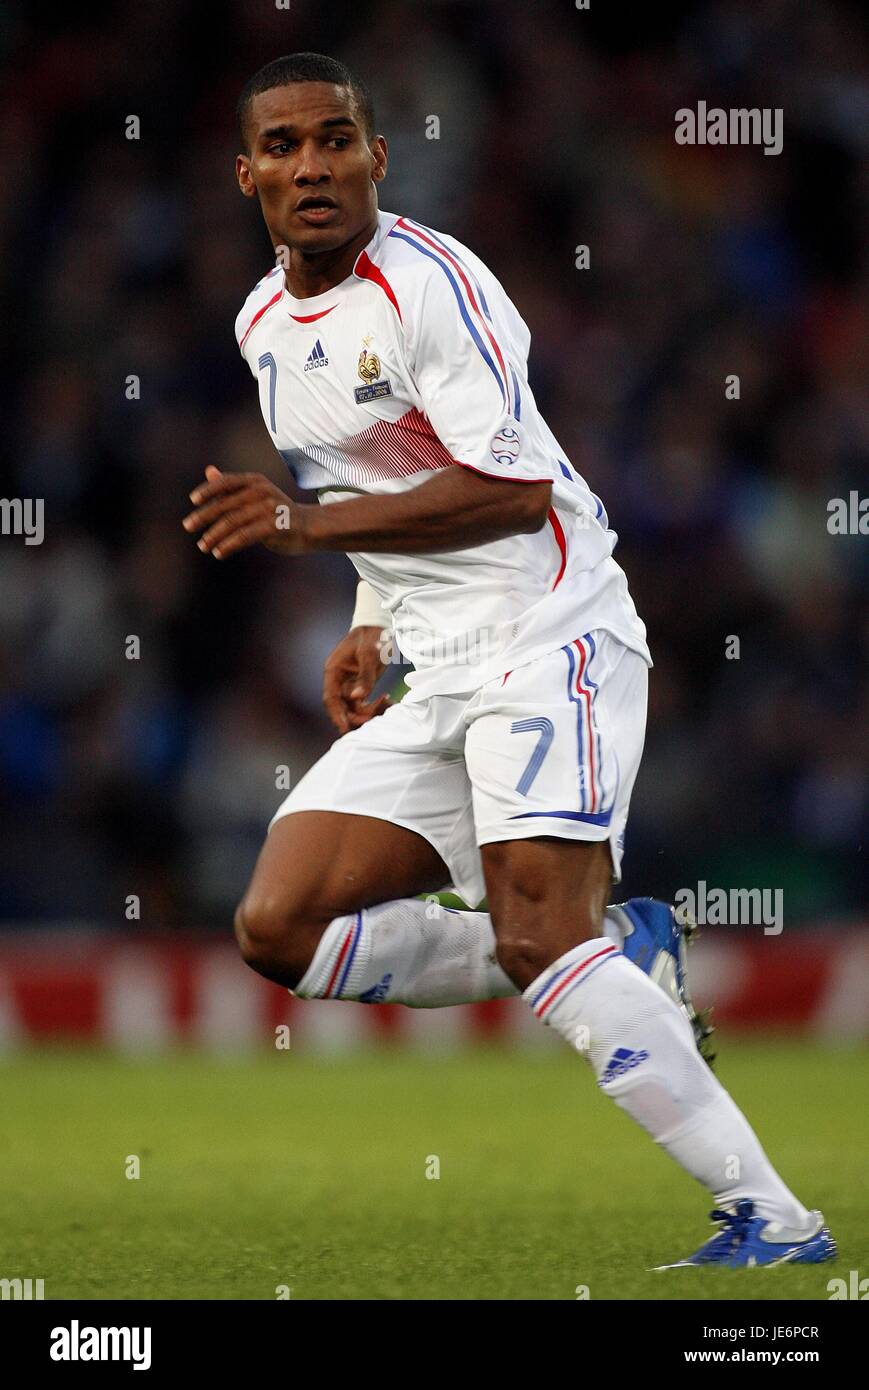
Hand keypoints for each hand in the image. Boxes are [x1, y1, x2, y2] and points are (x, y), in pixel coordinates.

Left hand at [182, 466, 304, 557]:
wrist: (310, 526)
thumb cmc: (278, 511)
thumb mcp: (256, 495)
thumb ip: (232, 486)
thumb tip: (209, 471)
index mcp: (255, 481)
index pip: (227, 482)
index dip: (209, 490)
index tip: (193, 500)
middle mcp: (262, 492)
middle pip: (226, 504)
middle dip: (204, 516)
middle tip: (188, 526)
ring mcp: (269, 509)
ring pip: (233, 522)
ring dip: (214, 535)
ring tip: (202, 546)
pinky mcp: (274, 526)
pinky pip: (245, 536)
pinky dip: (229, 545)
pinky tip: (219, 553)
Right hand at [323, 626, 391, 733]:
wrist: (380, 626)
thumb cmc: (371, 636)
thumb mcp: (369, 655)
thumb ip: (365, 676)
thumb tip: (358, 697)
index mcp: (333, 671)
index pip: (330, 698)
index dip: (336, 715)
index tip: (345, 728)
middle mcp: (339, 679)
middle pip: (341, 706)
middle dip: (356, 715)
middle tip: (373, 718)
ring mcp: (349, 683)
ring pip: (354, 706)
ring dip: (368, 711)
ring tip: (386, 704)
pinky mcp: (361, 685)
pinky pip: (364, 701)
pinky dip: (374, 705)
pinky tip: (388, 701)